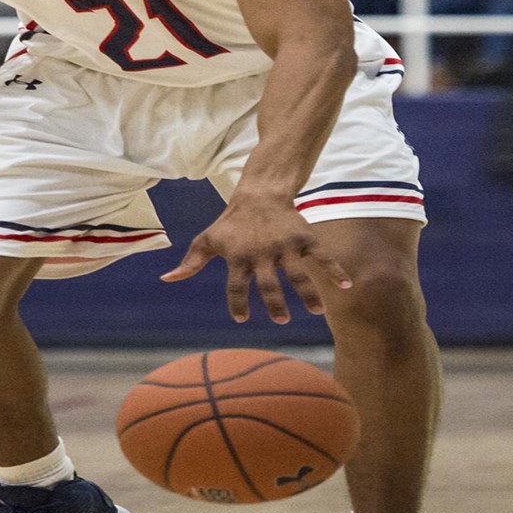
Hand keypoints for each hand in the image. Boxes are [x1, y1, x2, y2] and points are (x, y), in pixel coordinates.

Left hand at [159, 196, 351, 323]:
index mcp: (238, 257)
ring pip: (298, 274)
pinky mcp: (304, 238)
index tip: (241, 318)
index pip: (235, 285)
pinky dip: (335, 270)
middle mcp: (262, 253)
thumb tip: (166, 279)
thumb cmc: (231, 223)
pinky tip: (346, 286)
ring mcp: (285, 246)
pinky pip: (322, 256)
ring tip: (315, 313)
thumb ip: (191, 262)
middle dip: (274, 302)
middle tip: (280, 320)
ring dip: (308, 293)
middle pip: (268, 283)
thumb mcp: (208, 240)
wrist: (259, 193)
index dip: (237, 302)